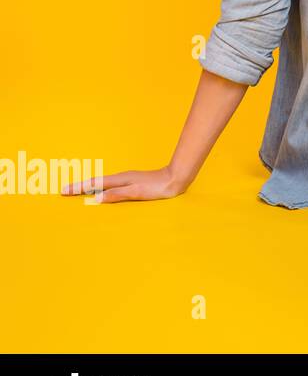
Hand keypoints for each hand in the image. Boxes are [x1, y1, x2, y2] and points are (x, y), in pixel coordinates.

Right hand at [61, 165, 188, 202]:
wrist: (176, 179)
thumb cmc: (158, 187)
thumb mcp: (136, 193)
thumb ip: (117, 194)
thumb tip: (96, 197)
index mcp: (120, 180)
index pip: (95, 184)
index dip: (79, 187)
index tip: (64, 190)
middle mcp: (122, 177)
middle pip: (96, 182)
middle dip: (80, 186)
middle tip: (64, 190)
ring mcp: (128, 179)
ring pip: (104, 182)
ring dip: (90, 186)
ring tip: (78, 190)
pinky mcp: (134, 182)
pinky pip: (112, 185)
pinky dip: (102, 187)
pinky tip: (103, 190)